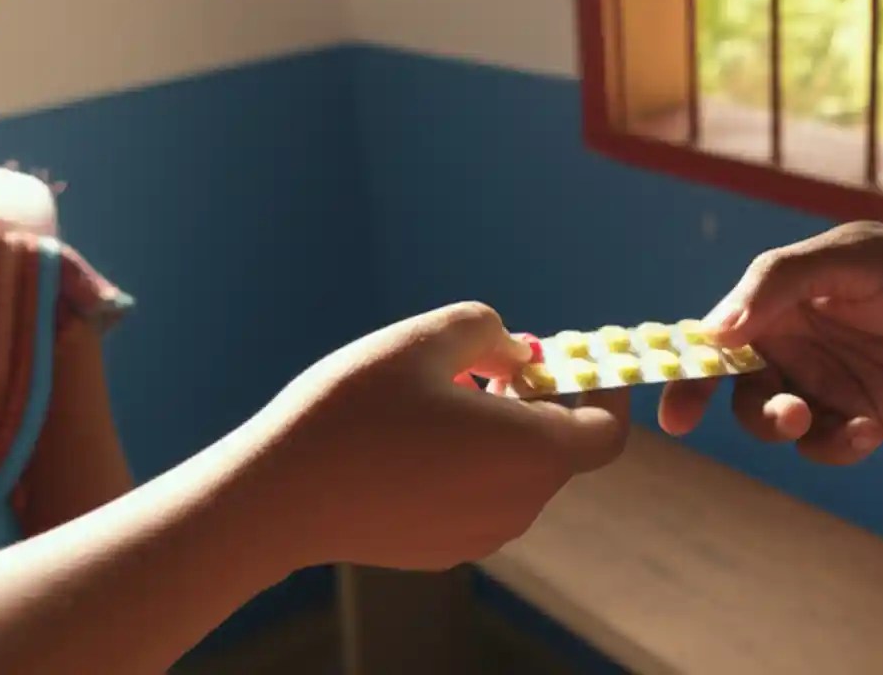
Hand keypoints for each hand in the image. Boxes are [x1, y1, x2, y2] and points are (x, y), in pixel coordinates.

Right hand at [249, 302, 628, 570]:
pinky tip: (416, 439)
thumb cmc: (353, 411)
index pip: (606, 432)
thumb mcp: (426, 339)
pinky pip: (481, 498)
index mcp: (530, 453)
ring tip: (443, 398)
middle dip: (539, 403)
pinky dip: (472, 464)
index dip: (601, 393)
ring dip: (501, 432)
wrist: (276, 497)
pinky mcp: (444, 550)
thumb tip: (520, 355)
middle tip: (493, 366)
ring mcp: (482, 535)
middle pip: (559, 450)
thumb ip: (491, 331)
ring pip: (517, 473)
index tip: (572, 364)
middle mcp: (518, 504)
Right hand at [660, 222, 882, 464]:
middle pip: (740, 391)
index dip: (687, 373)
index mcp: (776, 301)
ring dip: (789, 429)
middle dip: (753, 411)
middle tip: (787, 413)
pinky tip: (869, 431)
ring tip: (823, 421)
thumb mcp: (851, 257)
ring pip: (775, 423)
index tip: (675, 414)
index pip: (716, 337)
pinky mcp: (856, 419)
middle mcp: (791, 345)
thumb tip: (716, 329)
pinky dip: (835, 446)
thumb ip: (780, 282)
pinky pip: (824, 445)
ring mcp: (822, 385)